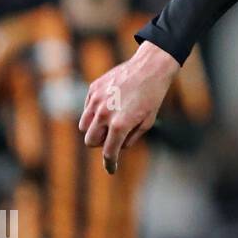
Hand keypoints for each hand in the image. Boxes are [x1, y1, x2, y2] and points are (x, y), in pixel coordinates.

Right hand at [78, 41, 179, 173]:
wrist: (150, 67)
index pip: (108, 152)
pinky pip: (87, 109)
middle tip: (113, 136)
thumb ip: (131, 138)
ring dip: (95, 128)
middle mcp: (104, 114)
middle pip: (90, 141)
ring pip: (84, 126)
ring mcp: (96, 101)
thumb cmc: (152, 96)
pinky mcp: (93, 89)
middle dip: (101, 143)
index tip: (111, 169)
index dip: (110, 164)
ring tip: (110, 121)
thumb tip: (117, 148)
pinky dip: (95, 112)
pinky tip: (110, 104)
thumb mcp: (147, 121)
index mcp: (120, 125)